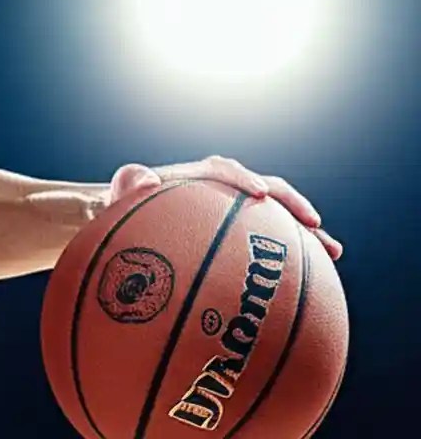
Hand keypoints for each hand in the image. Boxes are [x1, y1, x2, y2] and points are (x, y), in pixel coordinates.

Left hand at [107, 156, 342, 260]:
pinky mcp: (243, 234)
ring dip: (306, 232)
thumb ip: (129, 182)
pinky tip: (314, 284)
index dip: (243, 178)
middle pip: (268, 189)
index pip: (225, 169)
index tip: (257, 194)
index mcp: (198, 175)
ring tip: (333, 251)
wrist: (129, 222)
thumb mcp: (121, 194)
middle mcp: (224, 189)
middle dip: (292, 205)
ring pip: (279, 218)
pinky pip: (273, 243)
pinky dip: (294, 257)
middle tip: (313, 223)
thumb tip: (144, 179)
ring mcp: (236, 212)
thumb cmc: (123, 208)